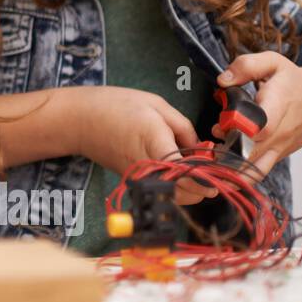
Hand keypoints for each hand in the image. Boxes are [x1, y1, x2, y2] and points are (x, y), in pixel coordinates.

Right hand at [69, 85, 214, 204]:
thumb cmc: (115, 106)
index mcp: (155, 143)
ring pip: (176, 197)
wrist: (78, 120)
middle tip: (216, 169)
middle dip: (206, 186)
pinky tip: (182, 169)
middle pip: (185, 193)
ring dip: (193, 189)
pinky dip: (178, 186)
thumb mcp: (156, 104)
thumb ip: (183, 127)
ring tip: (200, 168)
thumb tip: (202, 148)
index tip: (224, 171)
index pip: (188, 172)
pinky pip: (163, 190)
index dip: (210, 176)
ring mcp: (140, 177)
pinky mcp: (135, 180)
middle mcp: (148, 167)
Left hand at [215, 51, 301, 178]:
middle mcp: (280, 133)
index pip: (261, 126)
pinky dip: (239, 172)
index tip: (221, 126)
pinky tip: (221, 163)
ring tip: (211, 161)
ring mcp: (280, 148)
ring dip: (230, 170)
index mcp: (278, 106)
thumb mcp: (273, 63)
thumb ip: (246, 66)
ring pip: (254, 171)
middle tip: (208, 142)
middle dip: (223, 152)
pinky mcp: (278, 156)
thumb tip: (222, 80)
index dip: (239, 130)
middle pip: (250, 154)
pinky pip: (258, 170)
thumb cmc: (296, 81)